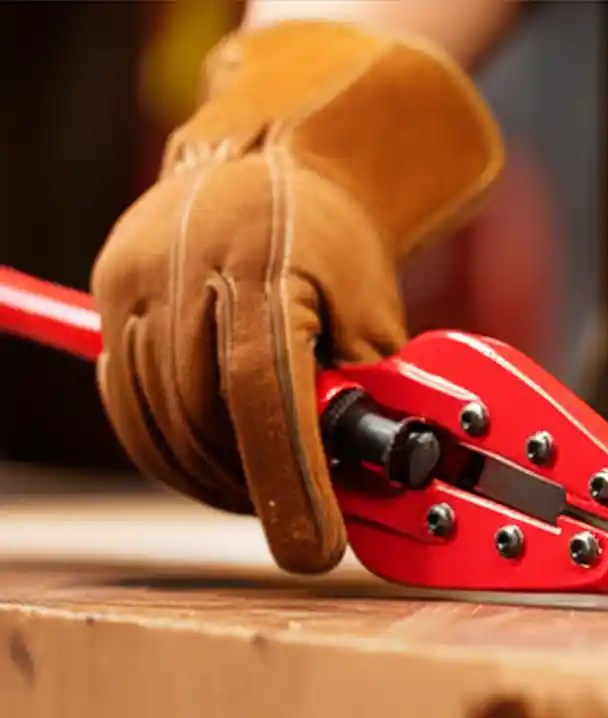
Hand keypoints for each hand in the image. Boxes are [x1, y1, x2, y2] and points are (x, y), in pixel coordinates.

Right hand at [91, 21, 502, 572]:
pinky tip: (218, 462)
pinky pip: (127, 403)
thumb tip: (373, 487)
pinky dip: (172, 449)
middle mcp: (186, 263)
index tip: (315, 545)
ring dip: (214, 475)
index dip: (290, 479)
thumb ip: (370, 394)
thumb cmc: (337, 243)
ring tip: (268, 489)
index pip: (262, 390)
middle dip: (257, 484)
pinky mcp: (111, 292)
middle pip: (206, 416)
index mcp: (264, 263)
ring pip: (159, 422)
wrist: (275, 161)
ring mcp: (137, 276)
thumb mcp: (375, 313)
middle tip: (303, 513)